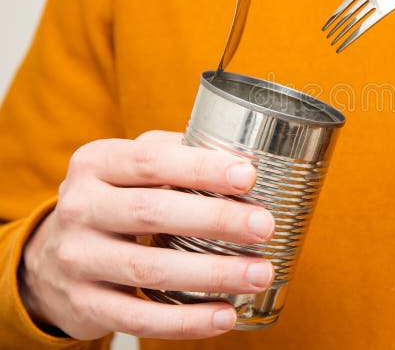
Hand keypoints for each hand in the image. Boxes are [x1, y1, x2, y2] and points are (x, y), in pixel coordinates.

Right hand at [19, 131, 274, 339]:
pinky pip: (138, 317)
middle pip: (153, 213)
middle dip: (216, 219)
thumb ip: (177, 154)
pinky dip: (186, 320)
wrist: (50, 259)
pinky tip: (224, 316)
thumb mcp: (130, 167)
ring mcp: (78, 259)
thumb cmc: (115, 201)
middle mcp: (79, 208)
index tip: (248, 176)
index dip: (202, 168)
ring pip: (150, 269)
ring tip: (258, 274)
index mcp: (97, 163)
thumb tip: (246, 157)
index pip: (151, 160)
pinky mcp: (84, 304)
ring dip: (212, 273)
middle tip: (264, 226)